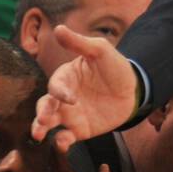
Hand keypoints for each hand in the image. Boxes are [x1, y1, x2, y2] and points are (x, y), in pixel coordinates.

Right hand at [32, 25, 139, 152]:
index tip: (69, 98)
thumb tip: (58, 28)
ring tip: (39, 135)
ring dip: (41, 128)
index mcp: (66, 77)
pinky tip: (63, 143)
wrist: (133, 90)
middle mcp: (63, 97)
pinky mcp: (80, 130)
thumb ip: (79, 43)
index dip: (59, 92)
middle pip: (45, 105)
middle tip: (41, 121)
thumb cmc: (115, 67)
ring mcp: (70, 115)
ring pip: (49, 123)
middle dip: (40, 113)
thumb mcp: (100, 51)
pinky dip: (61, 141)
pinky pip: (66, 137)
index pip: (56, 85)